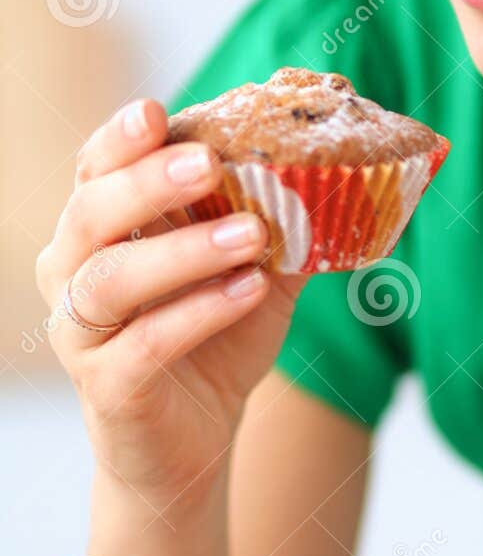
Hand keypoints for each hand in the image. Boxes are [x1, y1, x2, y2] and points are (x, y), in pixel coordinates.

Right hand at [36, 96, 307, 508]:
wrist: (194, 444)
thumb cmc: (215, 340)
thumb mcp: (254, 270)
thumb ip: (280, 220)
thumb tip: (336, 166)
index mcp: (100, 231)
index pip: (95, 170)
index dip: (120, 140)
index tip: (156, 111)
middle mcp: (72, 274)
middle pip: (90, 213)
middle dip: (148, 183)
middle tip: (210, 164)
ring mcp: (82, 334)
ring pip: (110, 279)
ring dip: (183, 251)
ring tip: (252, 234)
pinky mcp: (107, 388)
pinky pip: (145, 344)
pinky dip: (200, 312)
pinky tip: (250, 290)